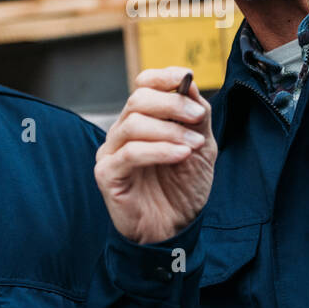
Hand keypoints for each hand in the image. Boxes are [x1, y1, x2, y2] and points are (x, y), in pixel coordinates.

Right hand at [94, 67, 216, 243]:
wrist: (176, 230)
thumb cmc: (184, 189)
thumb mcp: (200, 147)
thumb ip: (196, 116)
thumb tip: (188, 84)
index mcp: (143, 120)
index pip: (143, 85)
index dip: (163, 77)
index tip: (186, 78)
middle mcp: (123, 132)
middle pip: (138, 100)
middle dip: (172, 104)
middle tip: (198, 116)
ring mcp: (112, 152)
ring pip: (133, 124)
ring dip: (169, 130)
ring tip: (193, 145)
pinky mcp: (108, 174)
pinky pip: (130, 153)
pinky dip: (159, 150)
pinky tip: (180, 155)